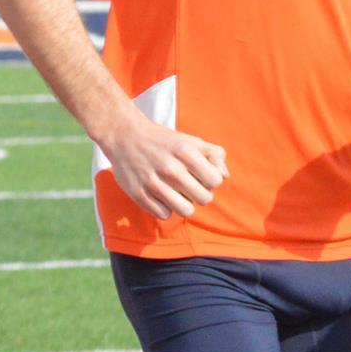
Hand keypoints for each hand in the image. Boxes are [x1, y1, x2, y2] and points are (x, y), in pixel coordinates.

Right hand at [100, 116, 227, 219]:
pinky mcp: (138, 194)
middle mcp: (170, 168)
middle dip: (201, 194)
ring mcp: (153, 182)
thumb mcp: (192, 140)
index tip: (201, 175)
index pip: (215, 181)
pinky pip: (164, 215)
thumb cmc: (165, 141)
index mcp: (186, 151)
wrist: (126, 136)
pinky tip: (161, 196)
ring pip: (186, 211)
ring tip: (178, 193)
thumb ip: (214, 155)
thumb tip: (224, 177)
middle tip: (190, 186)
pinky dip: (166, 208)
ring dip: (185, 204)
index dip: (211, 180)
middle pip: (204, 199)